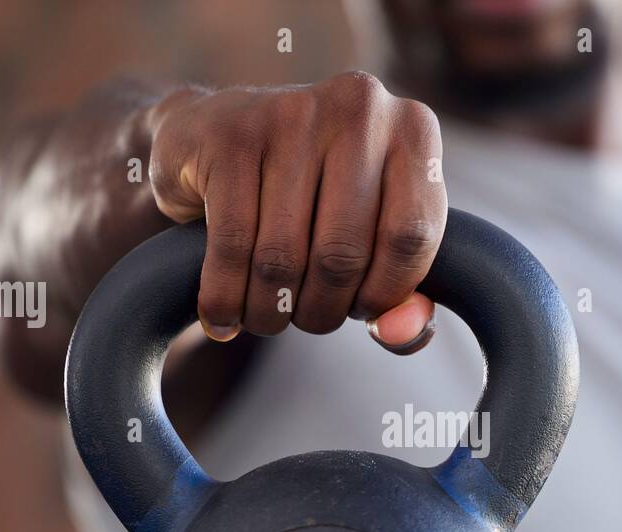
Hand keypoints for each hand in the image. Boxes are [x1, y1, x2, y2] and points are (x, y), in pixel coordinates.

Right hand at [147, 72, 445, 353]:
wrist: (209, 136)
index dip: (384, 293)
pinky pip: (232, 244)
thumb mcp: (371, 241)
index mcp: (412, 130)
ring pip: (283, 255)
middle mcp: (359, 107)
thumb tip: (398, 334)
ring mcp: (291, 113)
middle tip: (306, 318)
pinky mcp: (230, 134)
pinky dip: (226, 296)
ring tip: (265, 317)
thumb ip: (403, 299)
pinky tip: (224, 314)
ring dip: (270, 310)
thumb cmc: (310, 197)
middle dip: (321, 309)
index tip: (360, 309)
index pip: (412, 236)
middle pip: (343, 252)